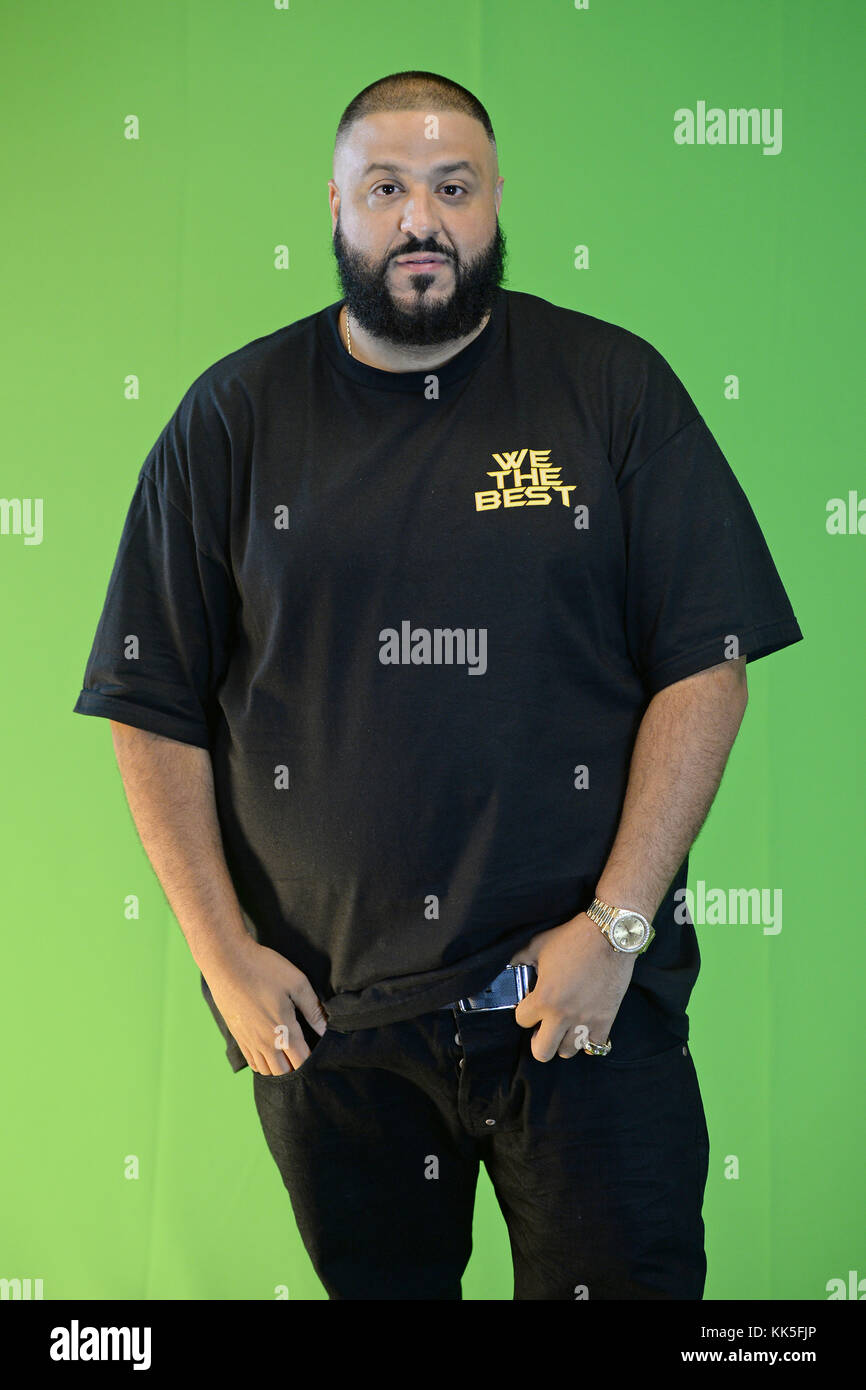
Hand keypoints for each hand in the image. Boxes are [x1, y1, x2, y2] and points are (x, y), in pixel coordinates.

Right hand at [203, 939, 327, 1075]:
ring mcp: (249, 1041)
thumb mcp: (297, 983)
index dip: (313, 1061)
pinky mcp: (237, 1036)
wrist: (227, 961)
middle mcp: (265, 1042)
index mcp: (283, 1030)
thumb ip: (313, 1009)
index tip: (319, 1051)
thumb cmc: (264, 969)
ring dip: (279, 1067)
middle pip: (284, 1072)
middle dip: (296, 1067)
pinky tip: (270, 1051)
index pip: (302, 1061)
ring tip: (288, 1054)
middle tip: (304, 1052)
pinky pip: (252, 1062)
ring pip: (267, 1070)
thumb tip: (325, 1029)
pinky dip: (263, 1063)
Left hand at [509, 912, 635, 1060]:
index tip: (530, 1005)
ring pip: (568, 1052)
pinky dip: (588, 1040)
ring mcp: (585, 1021)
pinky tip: (584, 1027)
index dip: (523, 1012)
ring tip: (564, 1026)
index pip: (521, 1021)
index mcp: (544, 998)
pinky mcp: (606, 1020)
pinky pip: (594, 1046)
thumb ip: (519, 959)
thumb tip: (510, 966)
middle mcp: (563, 1015)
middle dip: (538, 1040)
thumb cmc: (573, 939)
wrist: (610, 936)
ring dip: (563, 1040)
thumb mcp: (538, 944)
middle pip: (542, 1052)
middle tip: (542, 1027)